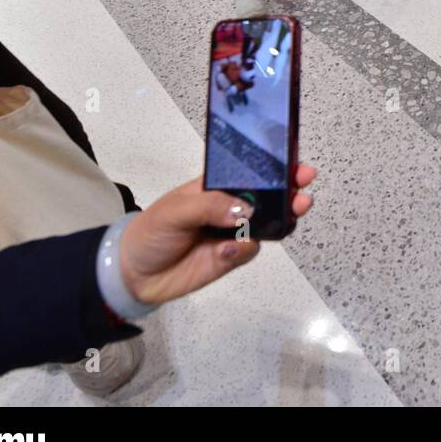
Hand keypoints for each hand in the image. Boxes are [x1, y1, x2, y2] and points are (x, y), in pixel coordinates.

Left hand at [118, 165, 317, 305]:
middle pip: (268, 197)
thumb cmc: (152, 231)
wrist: (136, 275)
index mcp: (216, 186)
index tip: (296, 166)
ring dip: (282, 218)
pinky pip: (251, 250)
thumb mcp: (175, 211)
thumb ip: (209, 206)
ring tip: (292, 213)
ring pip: (268, 223)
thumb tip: (245, 210)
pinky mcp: (234, 257)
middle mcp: (231, 206)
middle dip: (289, 192)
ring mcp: (235, 232)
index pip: (250, 172)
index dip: (274, 168)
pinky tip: (229, 250)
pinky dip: (246, 248)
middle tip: (303, 192)